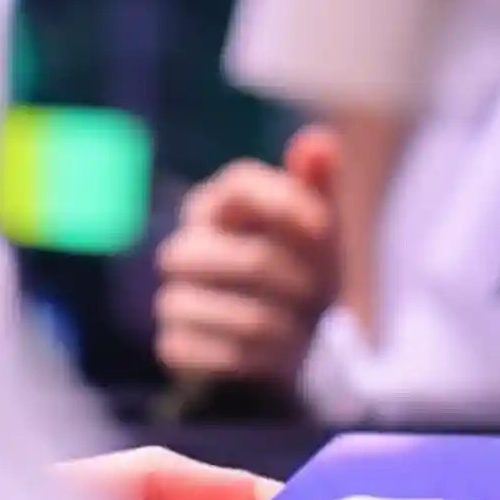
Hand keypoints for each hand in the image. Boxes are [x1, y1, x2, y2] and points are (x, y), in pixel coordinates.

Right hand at [155, 126, 340, 383]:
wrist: (288, 341)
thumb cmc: (301, 270)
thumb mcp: (318, 228)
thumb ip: (317, 185)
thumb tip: (320, 140)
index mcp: (219, 203)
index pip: (242, 184)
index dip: (287, 203)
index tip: (326, 229)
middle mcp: (187, 243)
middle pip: (246, 257)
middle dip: (293, 280)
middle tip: (318, 295)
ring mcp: (174, 295)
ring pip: (230, 310)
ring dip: (278, 325)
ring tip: (301, 330)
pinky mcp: (173, 344)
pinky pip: (215, 353)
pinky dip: (255, 358)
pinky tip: (275, 356)